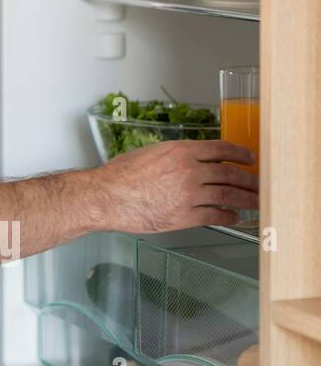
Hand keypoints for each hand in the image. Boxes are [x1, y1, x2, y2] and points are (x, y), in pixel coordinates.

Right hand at [82, 139, 257, 232]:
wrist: (105, 197)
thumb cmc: (120, 175)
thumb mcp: (151, 154)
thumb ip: (176, 156)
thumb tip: (195, 161)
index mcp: (180, 151)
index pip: (221, 149)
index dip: (240, 153)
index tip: (249, 158)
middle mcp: (189, 170)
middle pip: (230, 173)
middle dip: (249, 179)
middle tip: (259, 183)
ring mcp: (188, 194)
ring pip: (228, 195)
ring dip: (246, 199)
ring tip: (256, 202)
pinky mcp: (185, 216)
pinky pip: (215, 215)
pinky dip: (228, 216)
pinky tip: (233, 216)